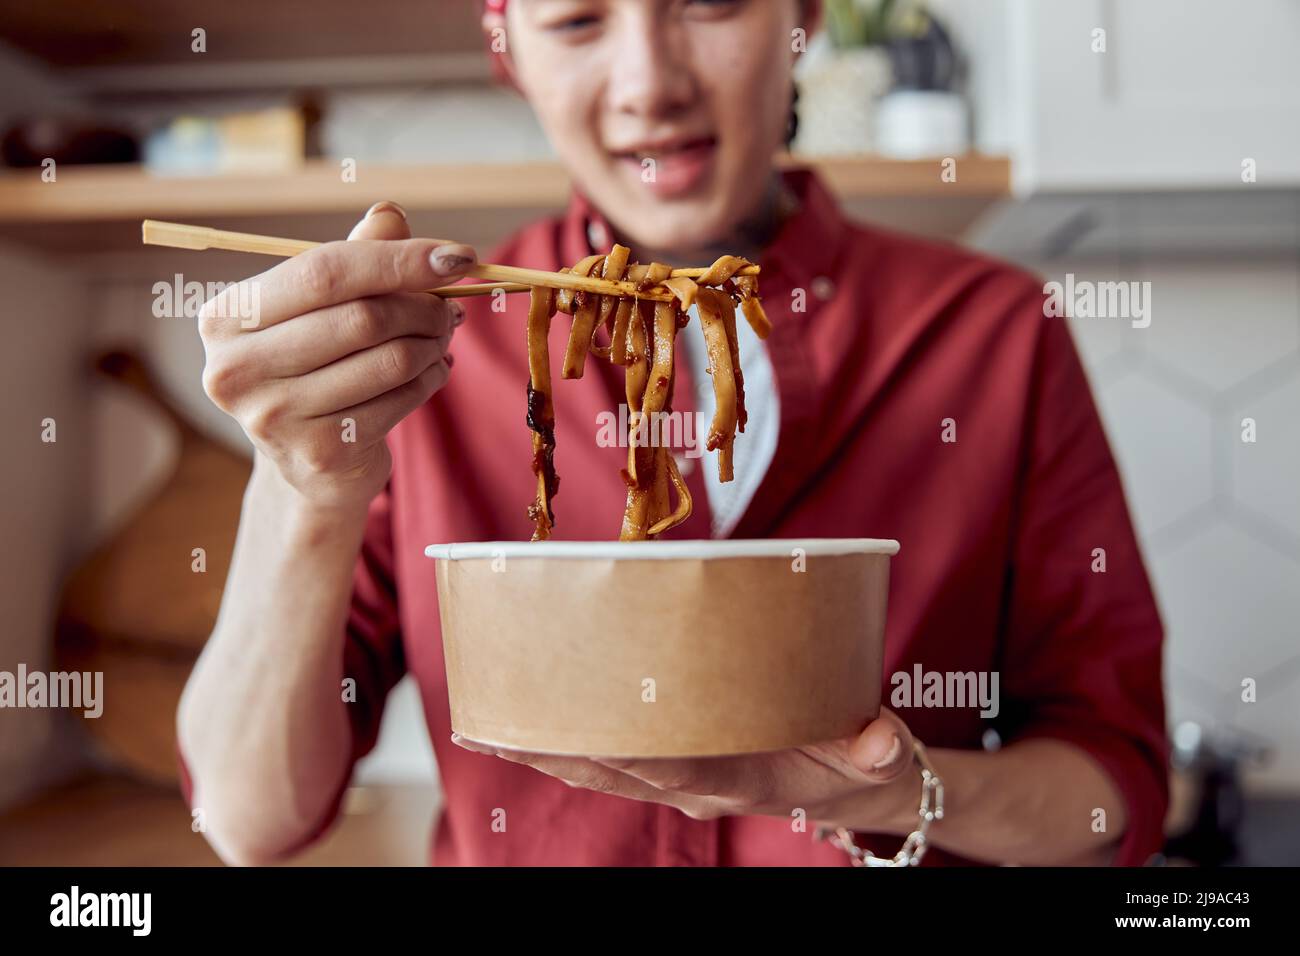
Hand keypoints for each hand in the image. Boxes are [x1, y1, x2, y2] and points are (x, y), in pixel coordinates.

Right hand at [198, 201, 476, 510]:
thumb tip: (390, 214)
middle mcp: (236, 368)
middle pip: (362, 316)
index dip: (398, 259)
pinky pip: (400, 400)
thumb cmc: (316, 366)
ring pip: (390, 359)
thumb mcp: (324, 307)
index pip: (324, 270)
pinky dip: (430, 379)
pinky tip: (432, 371)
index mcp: (227, 315)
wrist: (309, 462)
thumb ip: (354, 258)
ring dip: (433, 343)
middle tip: (451, 307)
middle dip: (424, 306)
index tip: (458, 254)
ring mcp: (274, 416)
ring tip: (442, 337)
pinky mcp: (319, 453)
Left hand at [452, 707, 917, 830]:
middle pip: (617, 768)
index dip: (632, 749)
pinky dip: (558, 747)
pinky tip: (515, 730)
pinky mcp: (672, 769)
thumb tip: (882, 742)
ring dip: (543, 749)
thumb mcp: (880, 757)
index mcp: (742, 779)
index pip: (679, 765)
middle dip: (557, 747)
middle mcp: (699, 785)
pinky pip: (605, 762)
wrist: (854, 790)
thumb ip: (878, 749)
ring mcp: (681, 781)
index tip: (582, 726)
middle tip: (499, 718)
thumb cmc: (859, 762)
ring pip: (599, 768)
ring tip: (486, 722)